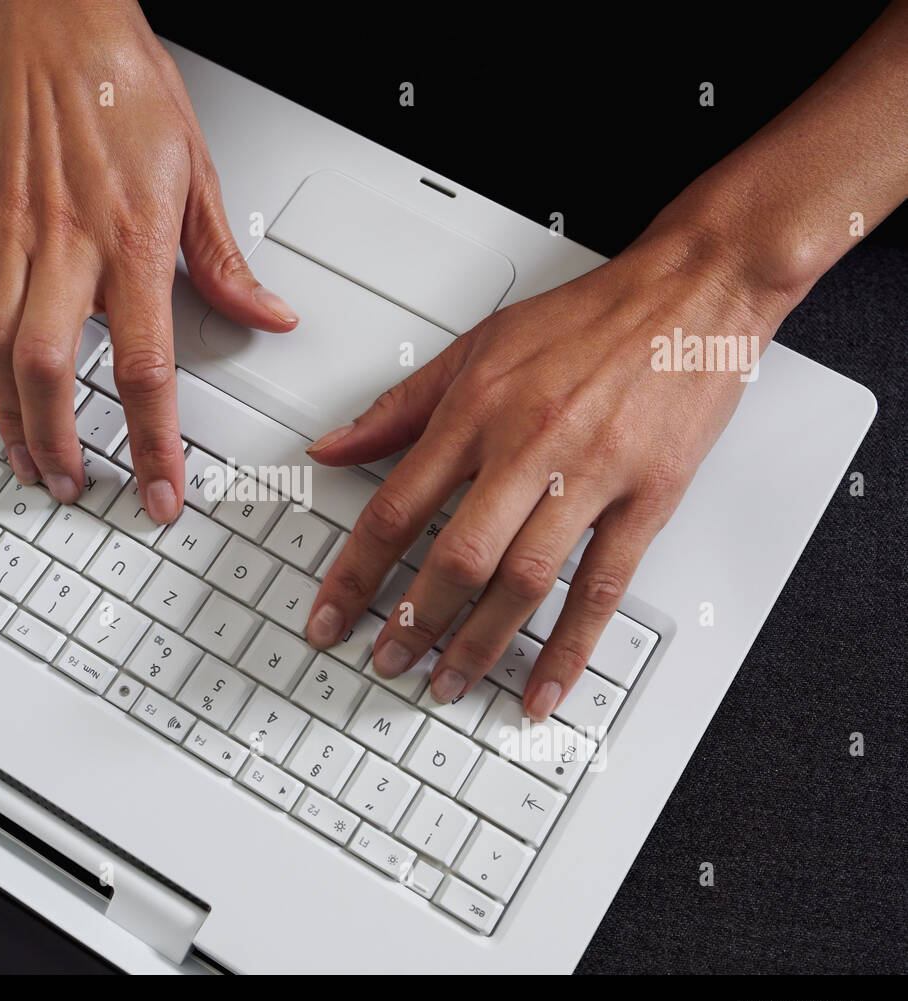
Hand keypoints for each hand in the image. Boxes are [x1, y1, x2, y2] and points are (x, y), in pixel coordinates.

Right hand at [0, 0, 296, 520]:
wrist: (51, 20)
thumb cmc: (123, 87)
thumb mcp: (195, 171)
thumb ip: (223, 260)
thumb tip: (265, 314)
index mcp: (130, 239)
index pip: (145, 365)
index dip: (153, 443)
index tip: (159, 492)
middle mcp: (64, 242)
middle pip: (53, 371)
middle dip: (61, 445)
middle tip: (74, 487)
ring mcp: (6, 233)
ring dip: (11, 422)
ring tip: (28, 464)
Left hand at [304, 224, 783, 719]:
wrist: (691, 293)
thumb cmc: (585, 321)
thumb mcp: (475, 347)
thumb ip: (398, 408)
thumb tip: (332, 448)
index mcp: (477, 410)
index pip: (395, 507)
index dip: (355, 575)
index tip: (331, 618)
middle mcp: (528, 445)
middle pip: (457, 556)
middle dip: (414, 623)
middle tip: (388, 662)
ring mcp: (591, 476)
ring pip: (523, 581)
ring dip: (479, 645)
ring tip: (448, 683)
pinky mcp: (648, 500)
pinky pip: (602, 588)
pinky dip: (569, 647)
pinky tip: (544, 686)